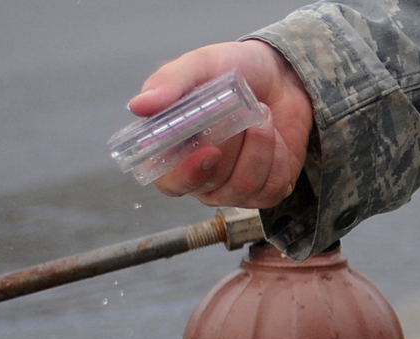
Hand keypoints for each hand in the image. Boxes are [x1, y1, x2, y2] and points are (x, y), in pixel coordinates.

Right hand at [129, 40, 313, 207]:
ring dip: (259, 146)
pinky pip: (272, 188)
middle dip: (232, 143)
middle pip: (212, 182)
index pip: (170, 183)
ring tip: (261, 113)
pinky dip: (278, 156)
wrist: (280, 74)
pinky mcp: (265, 192)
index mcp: (174, 153)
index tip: (209, 150)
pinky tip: (274, 135)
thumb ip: (169, 83)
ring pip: (244, 187)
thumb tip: (139, 106)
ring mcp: (233, 190)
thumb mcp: (199, 66)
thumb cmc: (231, 72)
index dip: (187, 173)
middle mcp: (201, 179)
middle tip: (241, 108)